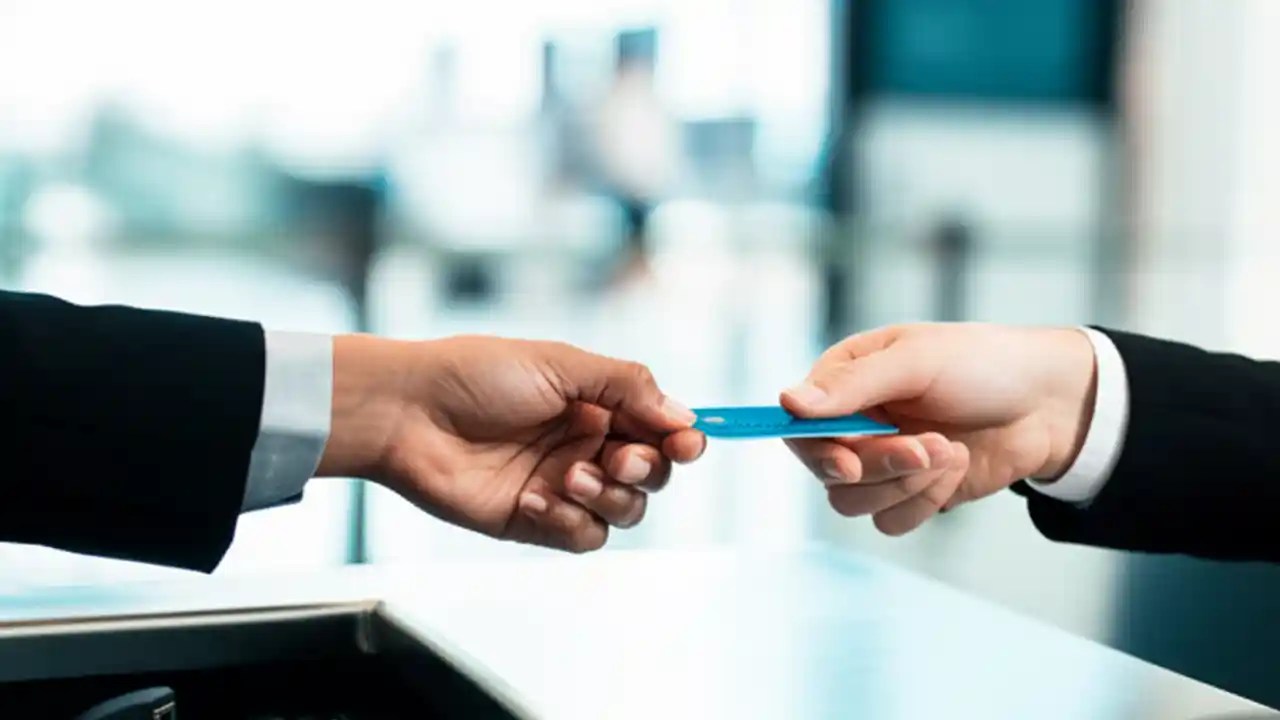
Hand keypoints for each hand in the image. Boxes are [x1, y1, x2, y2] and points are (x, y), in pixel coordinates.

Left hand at [317, 334, 704, 551]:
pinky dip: (569, 522)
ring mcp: (562, 486)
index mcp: (597, 404)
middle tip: (617, 458)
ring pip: (626, 511)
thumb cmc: (477, 375)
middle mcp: (586, 445)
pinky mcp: (534, 521)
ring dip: (609, 497)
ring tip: (567, 476)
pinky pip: (584, 538)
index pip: (660, 429)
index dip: (681, 440)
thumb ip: (627, 386)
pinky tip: (534, 498)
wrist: (408, 412)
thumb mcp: (561, 364)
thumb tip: (685, 417)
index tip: (686, 444)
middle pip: (653, 475)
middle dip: (647, 469)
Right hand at [780, 323, 1096, 534]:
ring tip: (950, 450)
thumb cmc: (984, 364)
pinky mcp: (911, 493)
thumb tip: (789, 402)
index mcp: (846, 381)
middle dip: (881, 465)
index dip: (817, 451)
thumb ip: (853, 386)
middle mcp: (855, 424)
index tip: (849, 464)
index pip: (801, 426)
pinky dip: (926, 501)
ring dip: (907, 484)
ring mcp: (882, 462)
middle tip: (926, 448)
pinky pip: (890, 521)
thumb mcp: (917, 361)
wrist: (1050, 403)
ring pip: (855, 503)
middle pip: (828, 471)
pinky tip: (956, 467)